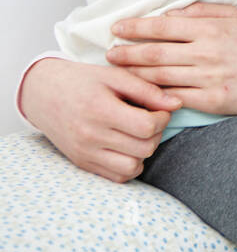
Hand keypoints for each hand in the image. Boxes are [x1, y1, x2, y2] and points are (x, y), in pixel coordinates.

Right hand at [18, 57, 181, 183]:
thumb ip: (147, 90)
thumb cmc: (83, 80)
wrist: (44, 94)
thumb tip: (176, 104)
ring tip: (138, 133)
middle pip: (143, 148)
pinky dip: (130, 164)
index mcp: (100, 109)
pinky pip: (117, 176)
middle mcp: (91, 136)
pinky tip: (127, 146)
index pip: (146, 127)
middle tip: (150, 119)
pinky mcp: (83, 164)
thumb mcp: (115, 75)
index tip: (158, 109)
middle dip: (156, 133)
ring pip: (133, 167)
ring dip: (144, 152)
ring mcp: (85, 154)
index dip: (161, 118)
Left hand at [105, 3, 236, 115]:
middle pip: (155, 53)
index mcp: (209, 29)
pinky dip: (154, 96)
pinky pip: (175, 98)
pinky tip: (139, 93)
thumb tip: (168, 16)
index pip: (163, 27)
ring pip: (160, 76)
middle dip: (127, 53)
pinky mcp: (211, 101)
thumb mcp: (232, 17)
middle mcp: (206, 53)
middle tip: (107, 54)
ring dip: (134, 74)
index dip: (136, 28)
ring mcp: (208, 79)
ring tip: (116, 72)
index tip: (116, 29)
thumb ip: (200, 12)